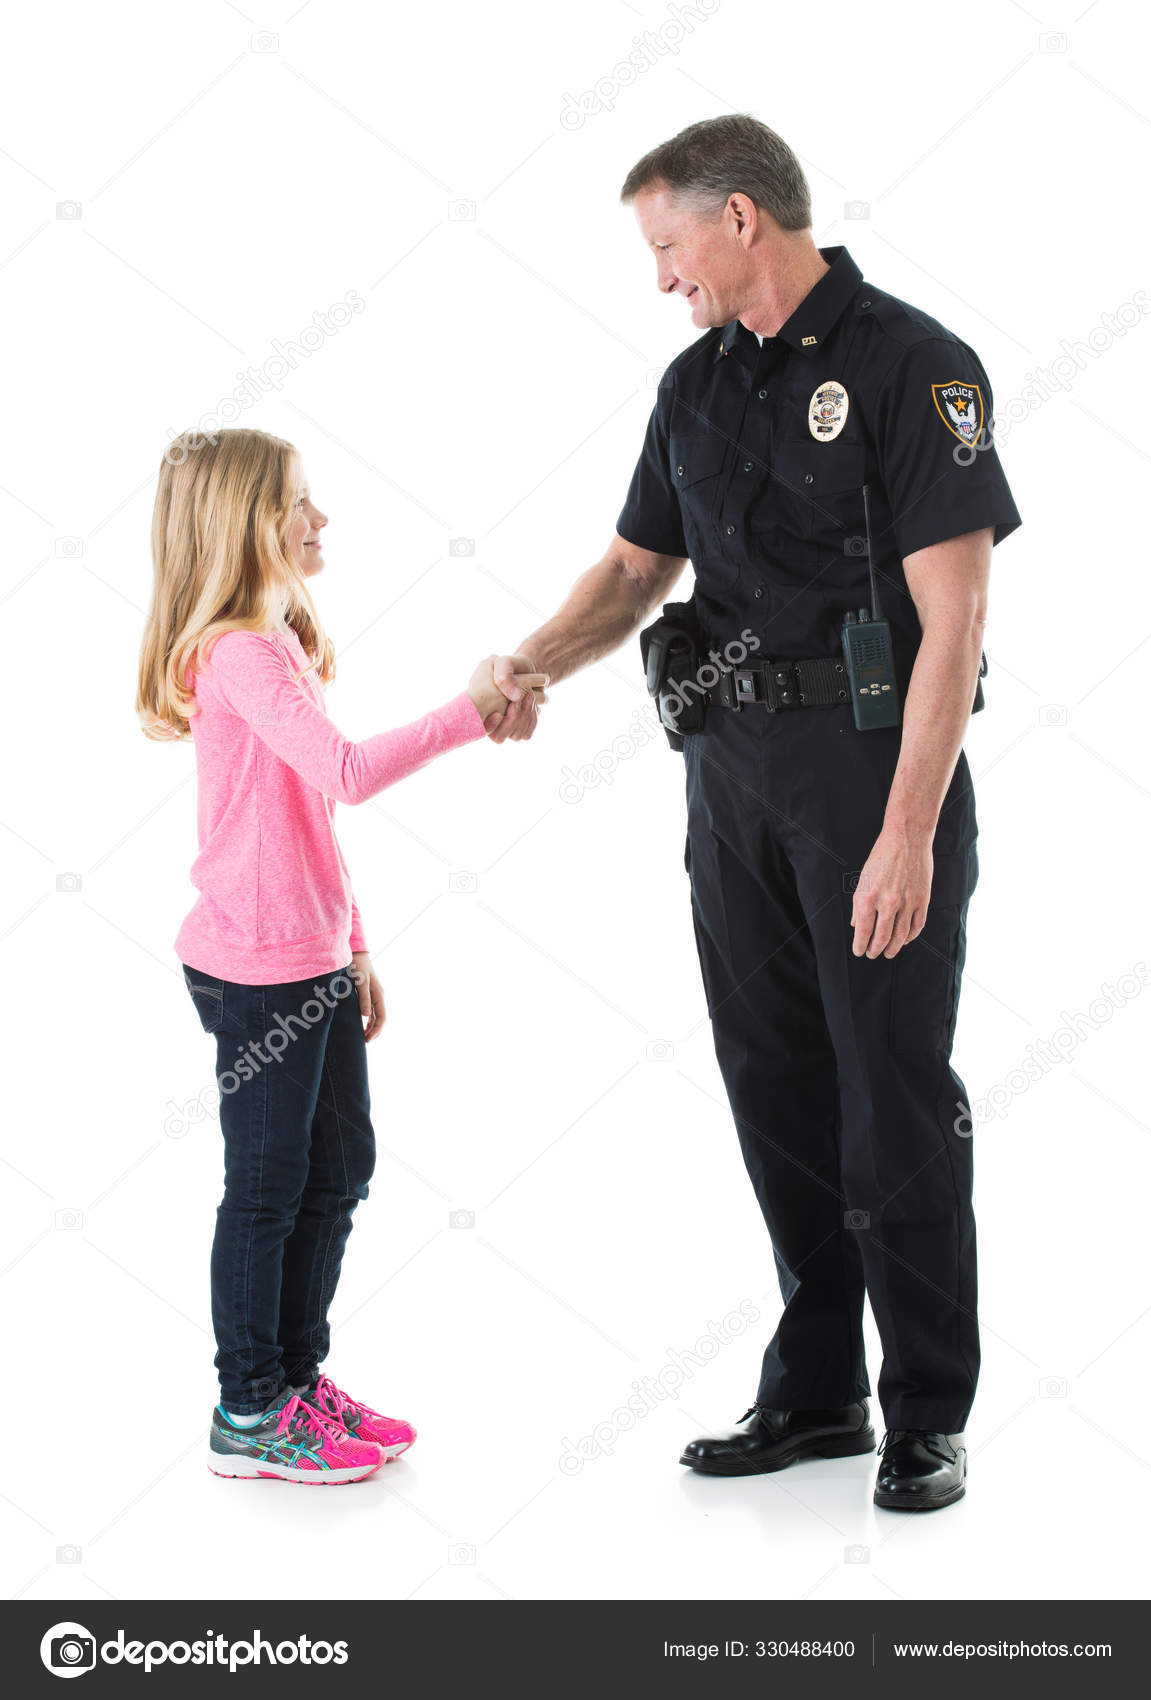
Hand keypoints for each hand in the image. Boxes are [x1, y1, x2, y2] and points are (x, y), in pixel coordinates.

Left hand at [351, 950, 385, 1039]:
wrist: (356, 953)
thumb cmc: (358, 966)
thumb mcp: (360, 982)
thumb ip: (363, 998)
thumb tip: (367, 1016)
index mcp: (379, 995)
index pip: (382, 1018)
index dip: (376, 1031)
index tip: (367, 1040)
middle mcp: (379, 996)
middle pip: (381, 1019)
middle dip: (375, 1032)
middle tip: (365, 1042)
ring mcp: (375, 995)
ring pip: (377, 1016)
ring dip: (372, 1027)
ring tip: (363, 1037)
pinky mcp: (369, 993)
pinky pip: (372, 1011)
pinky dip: (369, 1020)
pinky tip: (362, 1025)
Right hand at [485, 653, 549, 742]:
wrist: (527, 672)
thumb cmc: (512, 668)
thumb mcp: (505, 663)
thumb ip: (504, 673)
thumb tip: (514, 697)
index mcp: (478, 706)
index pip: (480, 727)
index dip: (489, 726)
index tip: (497, 713)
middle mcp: (489, 721)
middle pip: (498, 736)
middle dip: (513, 717)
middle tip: (525, 694)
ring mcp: (505, 728)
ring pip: (513, 736)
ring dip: (525, 715)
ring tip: (531, 694)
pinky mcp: (519, 731)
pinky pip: (526, 734)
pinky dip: (532, 719)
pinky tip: (534, 703)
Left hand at [851, 828, 933, 958]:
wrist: (907, 838)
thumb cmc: (882, 857)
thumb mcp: (863, 879)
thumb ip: (859, 905)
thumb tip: (856, 926)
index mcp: (867, 897)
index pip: (863, 932)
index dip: (860, 946)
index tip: (859, 951)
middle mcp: (887, 902)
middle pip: (881, 938)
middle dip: (875, 950)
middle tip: (872, 954)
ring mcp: (907, 902)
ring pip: (900, 936)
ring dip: (893, 948)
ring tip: (888, 953)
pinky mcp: (922, 900)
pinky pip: (917, 926)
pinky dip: (910, 937)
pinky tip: (904, 940)